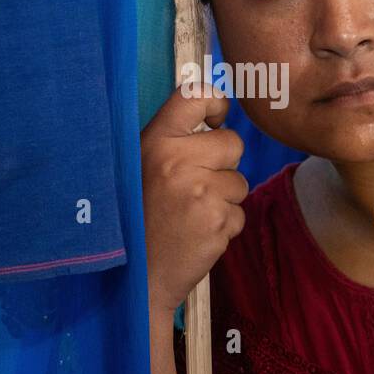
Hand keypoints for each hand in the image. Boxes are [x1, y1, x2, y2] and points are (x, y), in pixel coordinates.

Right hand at [141, 83, 248, 319]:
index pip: (195, 96)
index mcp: (156, 142)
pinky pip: (238, 213)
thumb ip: (171, 142)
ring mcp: (200, 193)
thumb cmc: (137, 219)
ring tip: (189, 215)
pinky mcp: (218, 223)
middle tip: (192, 188)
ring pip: (239, 182)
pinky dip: (223, 226)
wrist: (134, 278)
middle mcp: (178, 161)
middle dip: (223, 165)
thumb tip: (212, 115)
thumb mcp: (139, 167)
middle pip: (233, 143)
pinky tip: (195, 234)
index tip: (216, 119)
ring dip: (223, 199)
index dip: (215, 102)